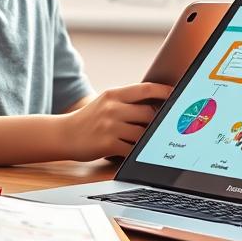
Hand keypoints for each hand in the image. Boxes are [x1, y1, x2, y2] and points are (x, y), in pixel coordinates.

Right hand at [58, 83, 172, 160]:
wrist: (64, 134)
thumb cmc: (89, 120)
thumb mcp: (105, 103)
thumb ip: (126, 102)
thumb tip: (156, 106)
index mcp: (113, 94)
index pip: (145, 89)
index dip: (164, 91)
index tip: (177, 94)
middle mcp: (112, 108)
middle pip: (149, 113)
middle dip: (156, 121)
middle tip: (161, 126)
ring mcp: (110, 126)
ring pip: (143, 133)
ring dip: (147, 139)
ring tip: (146, 140)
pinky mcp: (108, 144)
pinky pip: (132, 149)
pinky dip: (137, 152)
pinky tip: (136, 152)